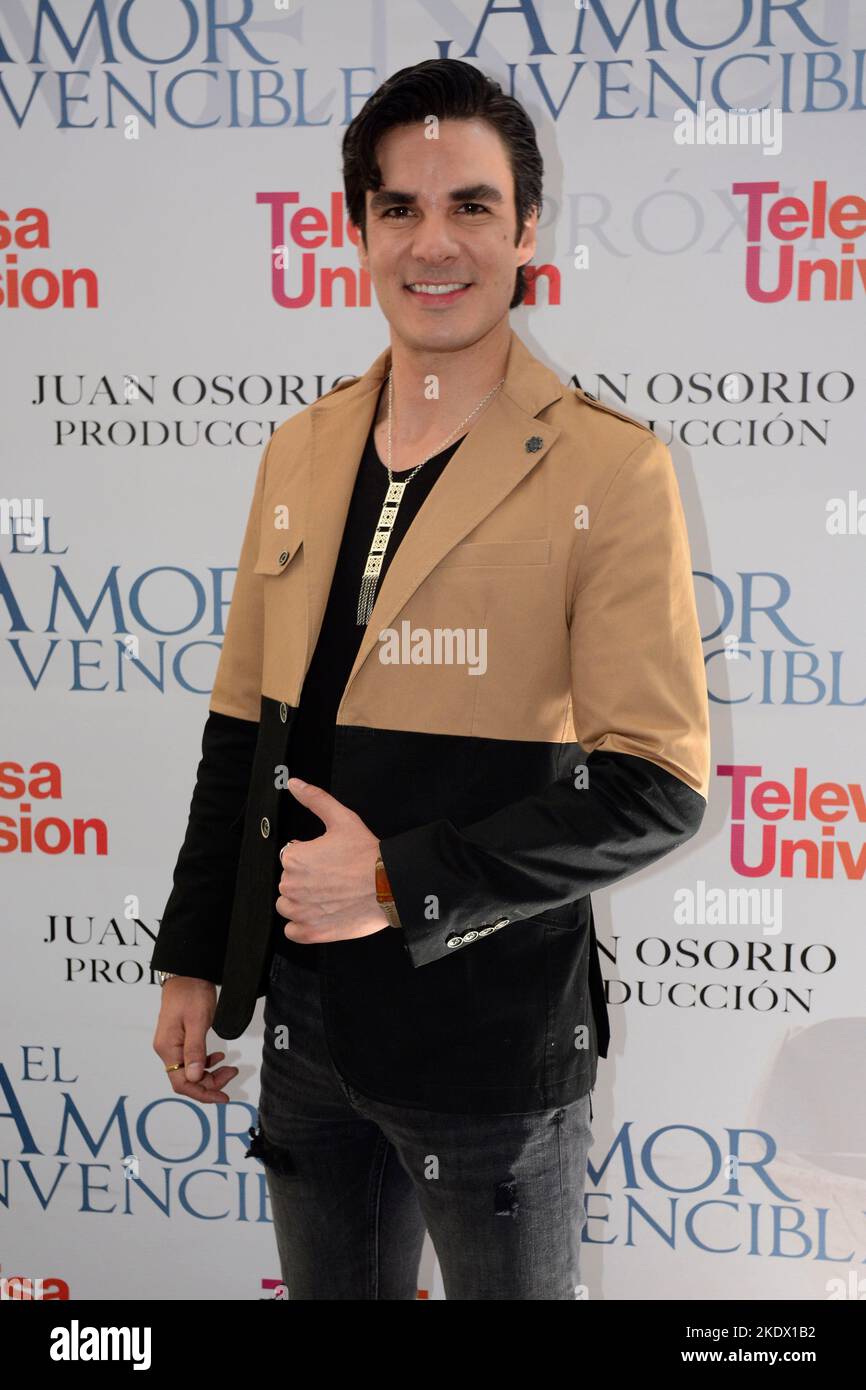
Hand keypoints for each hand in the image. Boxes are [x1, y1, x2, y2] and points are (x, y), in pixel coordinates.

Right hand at [152, 977, 238, 1103]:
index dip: (202, 1093)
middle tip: (233, 1072)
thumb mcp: (197, 1021)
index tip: (223, 1097)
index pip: (182, 1083)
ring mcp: (172, 1044)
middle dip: (210, 1082)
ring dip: (210, 1073)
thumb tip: (194, 1078)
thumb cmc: (191, 993)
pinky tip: (219, 1056)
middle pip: (187, 1079)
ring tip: (230, 1066)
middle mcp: (166, 1049)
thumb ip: (195, 1050)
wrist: (187, 973)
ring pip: (191, 1070)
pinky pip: (191, 1059)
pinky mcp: (180, 1038)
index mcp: (167, 1048)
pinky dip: (206, 1062)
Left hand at [276, 777, 389, 943]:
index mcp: (293, 858)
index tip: (329, 860)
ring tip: (329, 896)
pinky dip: (302, 925)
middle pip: (288, 882)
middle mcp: (290, 885)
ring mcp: (299, 911)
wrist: (390, 886)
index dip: (310, 858)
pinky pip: (292, 930)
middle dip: (306, 879)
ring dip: (302, 902)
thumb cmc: (366, 853)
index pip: (290, 858)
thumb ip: (314, 799)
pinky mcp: (310, 932)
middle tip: (333, 878)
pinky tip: (321, 914)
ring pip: (287, 905)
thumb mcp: (342, 818)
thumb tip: (292, 782)